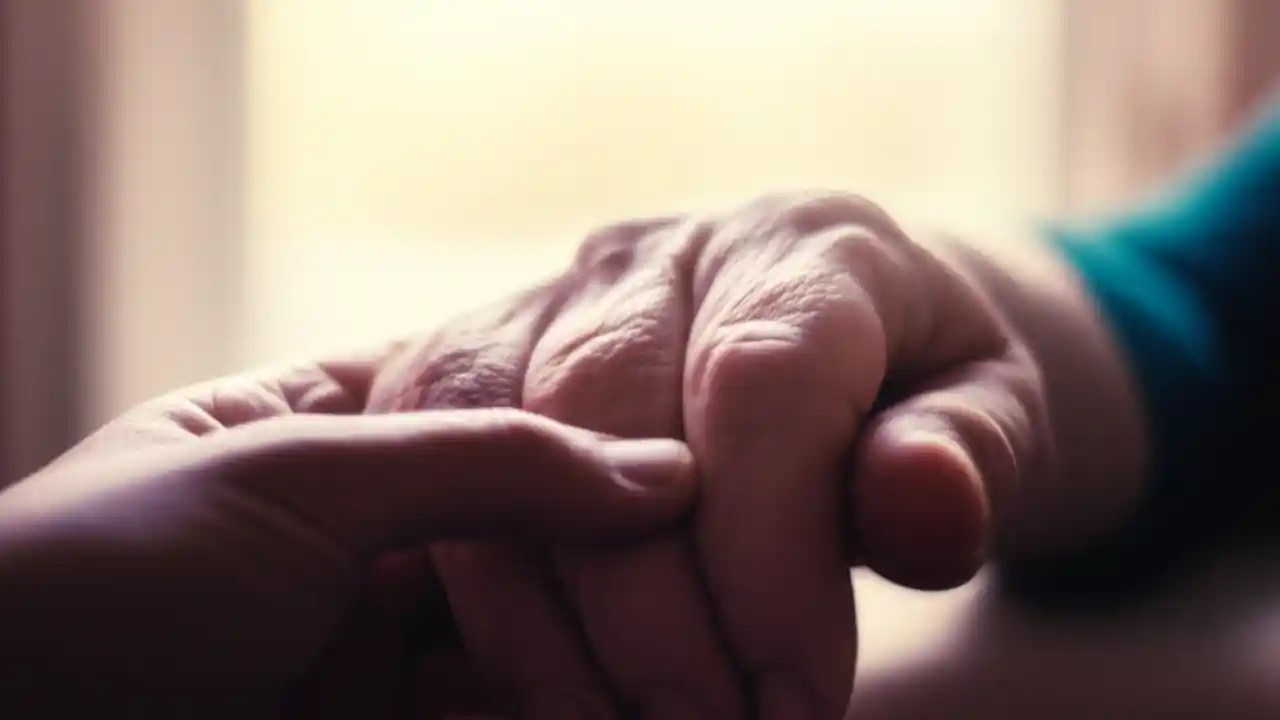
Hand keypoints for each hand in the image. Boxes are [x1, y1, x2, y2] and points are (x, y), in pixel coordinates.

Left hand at [0, 351, 695, 715]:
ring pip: (519, 630)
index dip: (577, 413)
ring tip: (695, 638)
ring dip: (600, 638)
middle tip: (708, 552)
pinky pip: (495, 709)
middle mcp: (345, 537)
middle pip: (514, 526)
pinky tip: (623, 695)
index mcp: (309, 435)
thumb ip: (484, 460)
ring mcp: (359, 645)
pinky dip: (559, 707)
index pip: (479, 399)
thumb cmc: (96, 583)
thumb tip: (662, 468)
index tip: (685, 431)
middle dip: (602, 545)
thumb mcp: (295, 479)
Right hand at [369, 191, 1071, 717]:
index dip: (767, 555)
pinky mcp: (485, 352)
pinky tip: (544, 682)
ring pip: (492, 431)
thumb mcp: (994, 415)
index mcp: (805, 245)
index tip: (794, 703)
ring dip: (544, 613)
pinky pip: (436, 455)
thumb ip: (966, 453)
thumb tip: (925, 506)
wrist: (842, 339)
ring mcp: (555, 295)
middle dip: (649, 609)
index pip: (762, 381)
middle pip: (605, 409)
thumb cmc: (928, 390)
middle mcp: (660, 253)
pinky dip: (478, 586)